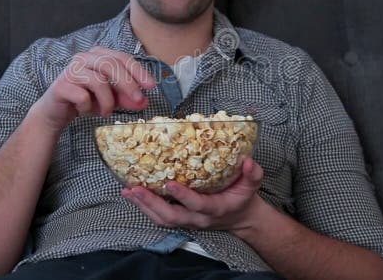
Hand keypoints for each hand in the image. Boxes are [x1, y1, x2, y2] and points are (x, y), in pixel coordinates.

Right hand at [28, 46, 154, 133]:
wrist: (57, 113)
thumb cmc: (86, 100)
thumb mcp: (112, 98)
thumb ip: (127, 98)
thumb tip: (144, 101)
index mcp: (98, 55)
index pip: (122, 58)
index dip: (138, 71)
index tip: (151, 86)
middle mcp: (84, 58)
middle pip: (111, 65)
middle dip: (128, 84)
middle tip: (138, 100)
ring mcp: (71, 70)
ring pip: (98, 81)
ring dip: (107, 102)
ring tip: (105, 113)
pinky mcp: (61, 86)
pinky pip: (82, 97)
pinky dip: (88, 108)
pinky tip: (83, 111)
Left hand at [121, 157, 264, 232]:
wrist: (241, 217)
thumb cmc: (243, 198)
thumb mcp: (252, 184)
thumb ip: (253, 173)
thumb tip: (249, 162)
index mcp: (216, 208)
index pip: (197, 205)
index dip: (183, 196)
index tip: (170, 183)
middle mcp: (199, 218)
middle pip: (172, 216)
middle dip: (152, 203)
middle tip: (136, 188)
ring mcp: (188, 220)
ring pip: (162, 219)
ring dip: (143, 205)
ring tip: (128, 190)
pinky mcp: (180, 218)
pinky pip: (159, 216)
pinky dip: (144, 206)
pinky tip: (132, 194)